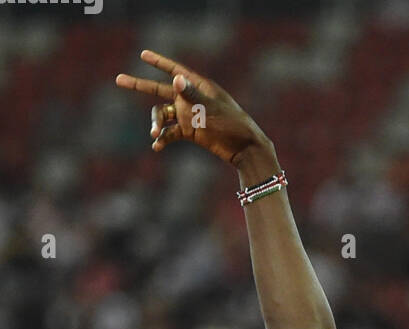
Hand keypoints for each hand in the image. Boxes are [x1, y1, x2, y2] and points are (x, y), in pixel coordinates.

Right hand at [114, 49, 269, 165]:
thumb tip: (176, 78)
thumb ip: (192, 95)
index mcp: (198, 87)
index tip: (143, 53)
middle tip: (118, 80)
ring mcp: (189, 115)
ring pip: (163, 115)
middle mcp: (190, 99)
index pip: (174, 71)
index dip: (158, 62)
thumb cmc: (233, 124)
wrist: (245, 149)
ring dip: (156, 124)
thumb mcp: (212, 109)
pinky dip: (163, 139)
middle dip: (140, 85)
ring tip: (155, 135)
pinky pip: (171, 133)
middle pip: (160, 90)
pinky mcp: (190, 132)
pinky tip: (157, 146)